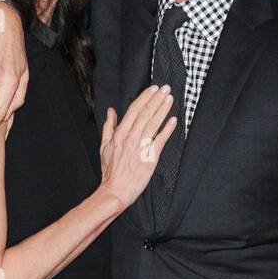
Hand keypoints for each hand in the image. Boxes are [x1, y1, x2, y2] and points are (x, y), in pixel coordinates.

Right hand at [98, 85, 177, 210]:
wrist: (116, 190)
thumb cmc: (110, 171)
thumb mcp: (104, 147)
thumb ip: (108, 127)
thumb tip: (111, 111)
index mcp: (120, 134)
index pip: (134, 110)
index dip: (145, 98)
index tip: (153, 89)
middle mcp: (131, 138)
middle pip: (145, 113)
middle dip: (156, 99)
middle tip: (166, 88)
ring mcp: (141, 147)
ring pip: (153, 123)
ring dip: (162, 109)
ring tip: (170, 98)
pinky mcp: (150, 158)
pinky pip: (160, 140)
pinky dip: (167, 129)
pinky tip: (173, 120)